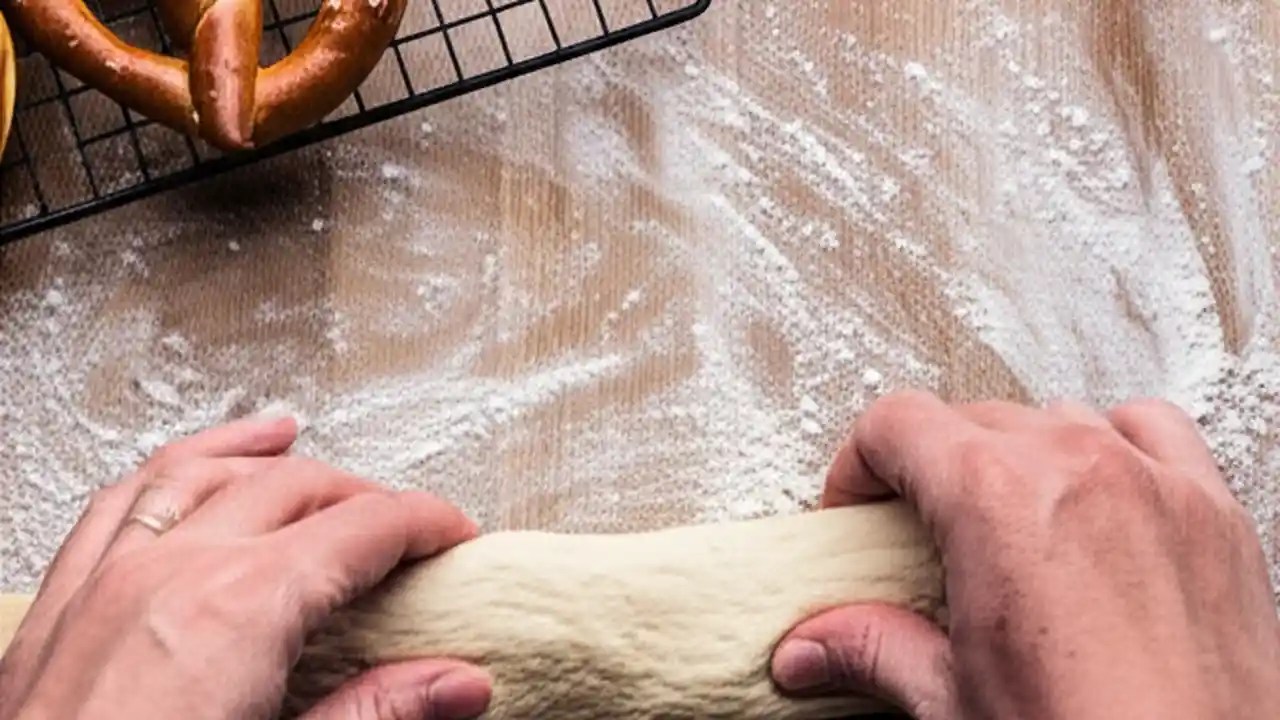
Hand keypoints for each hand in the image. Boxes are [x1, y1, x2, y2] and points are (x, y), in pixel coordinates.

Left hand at [0, 416, 491, 719]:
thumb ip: (376, 714)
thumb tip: (459, 682)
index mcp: (244, 608)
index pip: (363, 529)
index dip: (424, 523)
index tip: (454, 534)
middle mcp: (178, 571)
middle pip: (297, 490)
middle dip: (363, 496)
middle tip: (403, 526)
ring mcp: (112, 576)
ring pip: (207, 475)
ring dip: (263, 458)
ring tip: (296, 437)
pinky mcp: (64, 601)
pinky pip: (124, 500)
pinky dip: (170, 467)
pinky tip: (190, 464)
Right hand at [771, 392, 1278, 718]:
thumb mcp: (954, 704)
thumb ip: (872, 651)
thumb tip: (809, 649)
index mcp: (996, 499)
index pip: (897, 423)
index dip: (858, 466)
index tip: (857, 510)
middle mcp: (1077, 466)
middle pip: (969, 419)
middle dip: (928, 469)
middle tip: (914, 536)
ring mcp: (1152, 480)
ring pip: (1054, 418)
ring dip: (1015, 457)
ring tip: (1002, 523)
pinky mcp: (1211, 511)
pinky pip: (1149, 430)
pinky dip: (1111, 446)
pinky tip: (1094, 497)